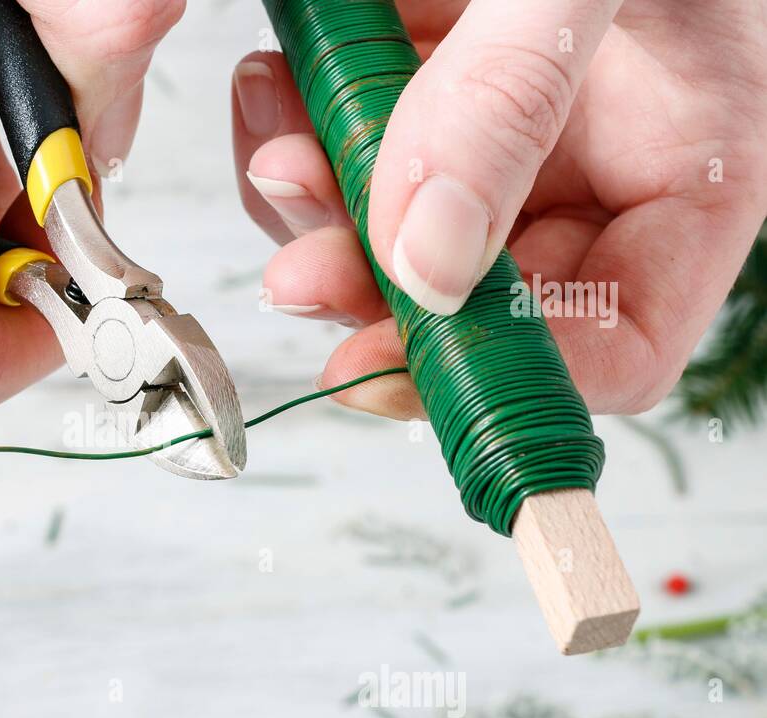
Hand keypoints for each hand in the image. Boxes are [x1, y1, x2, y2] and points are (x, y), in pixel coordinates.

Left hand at [233, 0, 766, 419]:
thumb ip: (513, 101)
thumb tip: (429, 261)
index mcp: (686, 165)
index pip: (619, 341)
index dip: (515, 378)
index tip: (405, 364)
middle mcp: (592, 166)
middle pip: (482, 306)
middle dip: (380, 300)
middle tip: (303, 275)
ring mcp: (502, 135)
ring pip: (399, 242)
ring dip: (323, 220)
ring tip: (280, 151)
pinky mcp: (425, 92)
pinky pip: (354, 158)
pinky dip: (301, 140)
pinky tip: (278, 96)